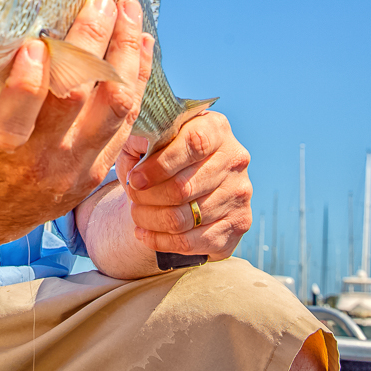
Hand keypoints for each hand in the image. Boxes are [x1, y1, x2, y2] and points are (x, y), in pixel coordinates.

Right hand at [0, 0, 153, 237]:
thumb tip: (12, 12)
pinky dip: (138, 80)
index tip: (35, 41)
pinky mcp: (95, 172)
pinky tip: (140, 46)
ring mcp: (72, 167)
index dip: (27, 79)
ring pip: (115, 106)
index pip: (15, 114)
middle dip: (93, 41)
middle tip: (102, 0)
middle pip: (76, 97)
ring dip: (127, 54)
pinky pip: (127, 122)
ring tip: (130, 12)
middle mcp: (38, 159)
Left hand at [115, 112, 252, 260]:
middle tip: (132, 198)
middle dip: (147, 197)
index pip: (193, 145)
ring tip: (136, 214)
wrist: (192, 179)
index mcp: (215, 129)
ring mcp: (239, 193)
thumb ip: (140, 139)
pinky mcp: (237, 224)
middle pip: (183, 188)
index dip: (159, 165)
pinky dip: (160, 241)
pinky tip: (144, 233)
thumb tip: (135, 153)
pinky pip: (191, 242)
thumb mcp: (151, 138)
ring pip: (183, 218)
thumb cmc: (165, 154)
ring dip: (150, 219)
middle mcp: (234, 159)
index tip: (134, 179)